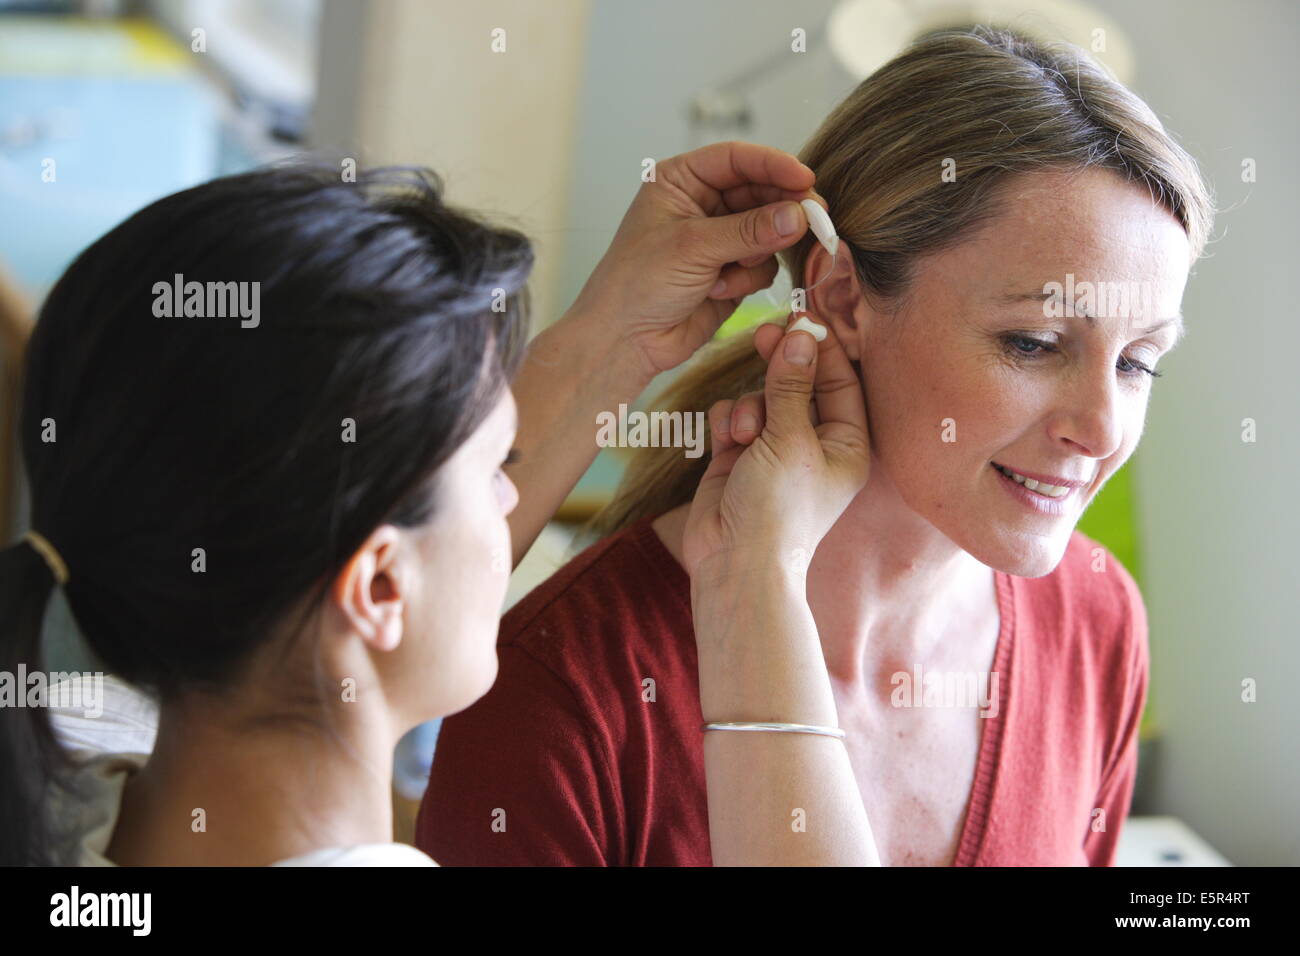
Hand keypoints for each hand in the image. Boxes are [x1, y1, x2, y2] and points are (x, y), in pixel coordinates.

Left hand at [568, 141, 824, 382]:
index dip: (774, 166)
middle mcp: (702, 204)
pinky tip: (719, 291)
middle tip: (815, 220)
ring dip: (759, 251)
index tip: (806, 180)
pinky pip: (763, 264)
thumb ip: (749, 230)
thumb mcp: (692, 247)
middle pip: (761, 191)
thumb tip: (798, 216)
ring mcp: (719, 238)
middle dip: (783, 209)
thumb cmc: (637, 284)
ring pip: (769, 229)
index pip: (737, 159)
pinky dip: (749, 277)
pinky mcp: (732, 271)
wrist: (625, 340)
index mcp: (681, 180)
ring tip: (734, 270)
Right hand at [682, 315, 870, 583]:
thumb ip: (792, 385)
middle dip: (780, 364)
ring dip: (750, 405)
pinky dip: (728, 422)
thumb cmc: (778, 510)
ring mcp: (775, 450)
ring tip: (744, 433)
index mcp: (848, 443)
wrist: (736, 562)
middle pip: (800, 384)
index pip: (841, 381)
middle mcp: (815, 444)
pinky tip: (726, 440)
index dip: (821, 348)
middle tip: (764, 333)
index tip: (800, 317)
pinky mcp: (740, 457)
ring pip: (762, 397)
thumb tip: (800, 336)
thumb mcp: (790, 439)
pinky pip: (734, 416)